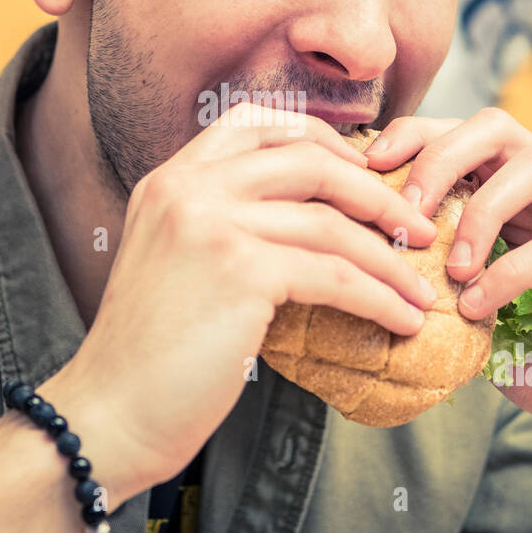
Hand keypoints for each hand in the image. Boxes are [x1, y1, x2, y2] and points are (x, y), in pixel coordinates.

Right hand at [57, 102, 438, 497]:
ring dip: (390, 259)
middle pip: (309, 160)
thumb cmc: (150, 353)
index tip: (364, 172)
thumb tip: (308, 222)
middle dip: (376, 193)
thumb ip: (220, 224)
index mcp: (171, 178)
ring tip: (421, 289)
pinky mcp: (240, 271)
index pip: (256, 120)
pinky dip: (380, 297)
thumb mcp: (174, 262)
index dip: (322, 139)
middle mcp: (188, 187)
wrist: (110, 412)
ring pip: (331, 222)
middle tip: (416, 228)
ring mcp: (212, 223)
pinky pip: (335, 275)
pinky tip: (402, 320)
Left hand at [361, 108, 531, 451]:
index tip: (366, 166)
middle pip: (498, 127)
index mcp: (519, 192)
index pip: (464, 135)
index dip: (415, 136)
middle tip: (407, 212)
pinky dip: (516, 270)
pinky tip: (481, 306)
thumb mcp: (471, 313)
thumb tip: (355, 262)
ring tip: (451, 270)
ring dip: (481, 214)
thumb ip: (431, 280)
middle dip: (441, 157)